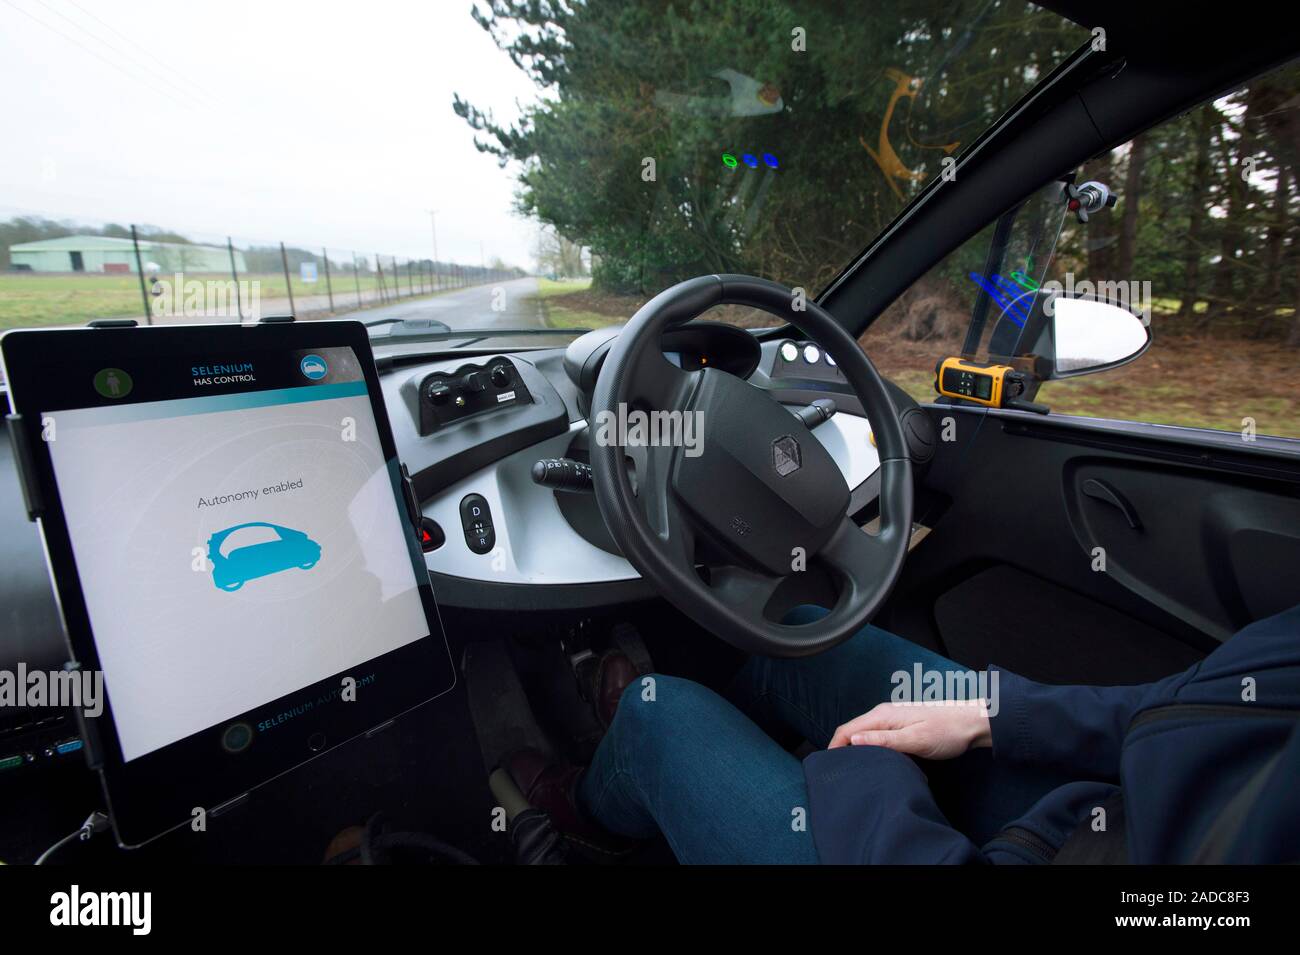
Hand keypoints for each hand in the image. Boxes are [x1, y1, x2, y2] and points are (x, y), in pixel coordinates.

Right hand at [828, 700, 991, 759]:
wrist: (972, 723)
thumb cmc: (947, 731)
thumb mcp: (914, 739)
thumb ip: (883, 740)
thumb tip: (853, 740)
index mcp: (883, 715)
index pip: (847, 730)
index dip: (833, 748)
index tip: (828, 768)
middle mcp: (883, 714)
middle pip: (852, 731)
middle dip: (840, 749)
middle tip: (838, 773)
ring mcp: (892, 719)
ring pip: (863, 734)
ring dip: (854, 749)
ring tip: (851, 769)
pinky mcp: (900, 726)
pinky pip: (875, 736)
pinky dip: (867, 747)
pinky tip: (872, 761)